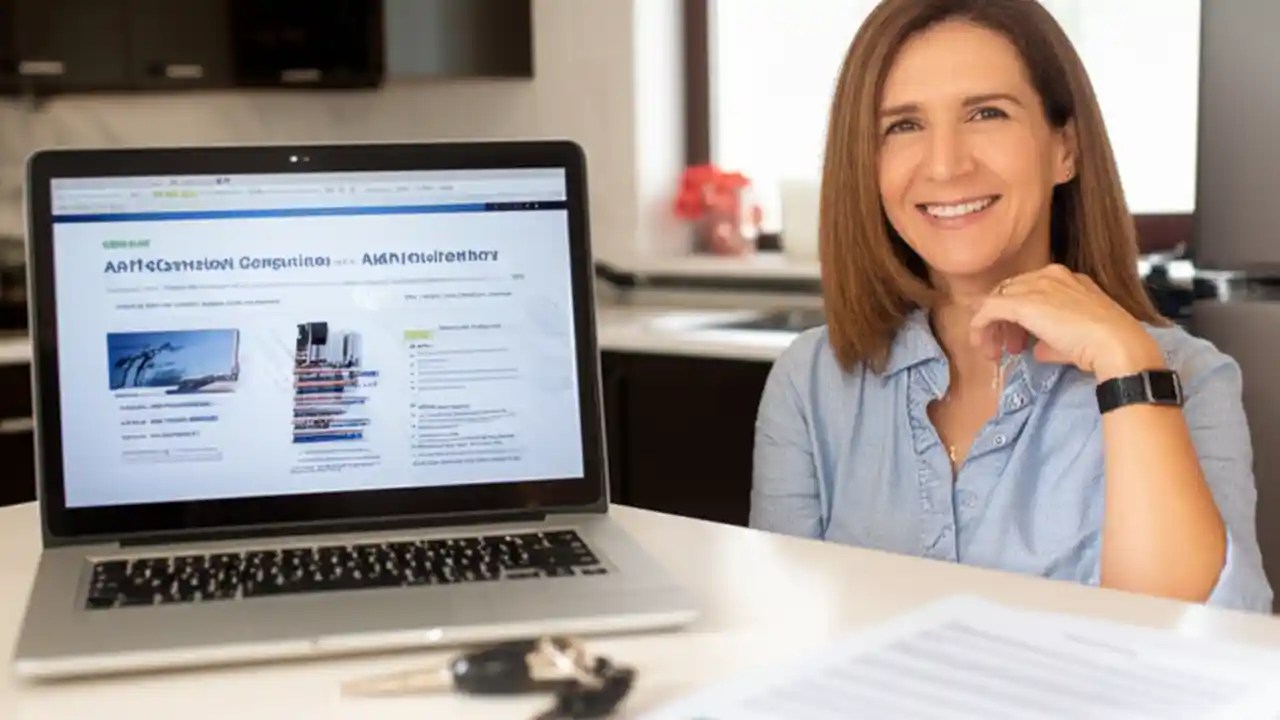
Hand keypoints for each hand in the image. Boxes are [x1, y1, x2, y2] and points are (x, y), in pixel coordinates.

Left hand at [968, 264, 1165, 380]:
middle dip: (1003, 321)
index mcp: (1065, 278)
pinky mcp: (1023, 302)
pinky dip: (980, 327)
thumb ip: (1050, 339)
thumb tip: (1037, 350)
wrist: (1115, 343)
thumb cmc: (1101, 344)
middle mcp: (1050, 275)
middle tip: (1006, 347)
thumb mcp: (1072, 336)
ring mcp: (1036, 286)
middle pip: (1010, 292)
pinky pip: (989, 309)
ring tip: (994, 351)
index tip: (1018, 340)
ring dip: (991, 326)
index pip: (1027, 289)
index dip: (1016, 315)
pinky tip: (981, 345)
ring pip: (998, 299)